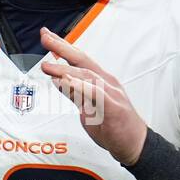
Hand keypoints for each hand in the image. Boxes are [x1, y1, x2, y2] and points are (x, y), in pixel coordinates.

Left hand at [39, 27, 147, 164]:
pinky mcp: (114, 109)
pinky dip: (81, 87)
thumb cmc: (114, 126)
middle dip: (62, 48)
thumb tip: (58, 81)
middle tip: (45, 38)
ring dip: (66, 70)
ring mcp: (112, 94)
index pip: (79, 59)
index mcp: (101, 81)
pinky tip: (68, 82)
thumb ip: (74, 94)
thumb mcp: (88, 108)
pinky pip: (96, 95)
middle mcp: (107, 83)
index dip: (63, 46)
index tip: (47, 36)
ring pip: (87, 76)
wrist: (134, 144)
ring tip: (48, 66)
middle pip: (83, 61)